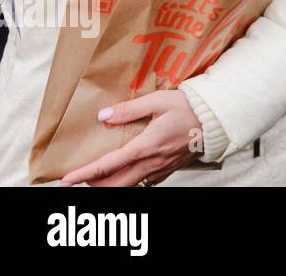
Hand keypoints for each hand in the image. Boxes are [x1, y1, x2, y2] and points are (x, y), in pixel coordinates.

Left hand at [59, 90, 202, 186]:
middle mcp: (152, 162)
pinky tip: (130, 172)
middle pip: (116, 184)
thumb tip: (104, 116)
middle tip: (82, 178)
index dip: (85, 173)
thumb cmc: (190, 108)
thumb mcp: (159, 101)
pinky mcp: (171, 168)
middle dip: (95, 184)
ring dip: (112, 184)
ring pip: (130, 185)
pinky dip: (131, 180)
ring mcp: (162, 168)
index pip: (108, 165)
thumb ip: (129, 110)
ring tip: (101, 176)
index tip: (67, 179)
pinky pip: (146, 182)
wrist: (217, 119)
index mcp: (146, 146)